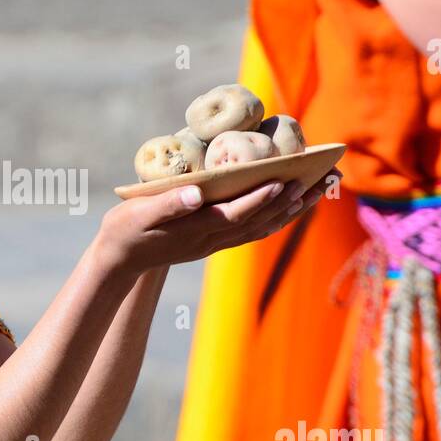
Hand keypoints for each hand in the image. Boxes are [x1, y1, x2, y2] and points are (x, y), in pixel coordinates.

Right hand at [95, 172, 336, 276]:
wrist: (119, 260)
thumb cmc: (125, 230)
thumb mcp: (139, 214)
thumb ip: (169, 203)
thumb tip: (197, 192)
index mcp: (196, 228)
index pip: (236, 212)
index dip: (261, 197)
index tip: (285, 180)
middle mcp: (212, 238)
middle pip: (260, 220)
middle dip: (292, 200)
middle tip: (321, 180)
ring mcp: (215, 243)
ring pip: (262, 227)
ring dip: (292, 210)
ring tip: (318, 190)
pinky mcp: (214, 243)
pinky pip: (253, 232)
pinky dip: (276, 218)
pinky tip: (290, 206)